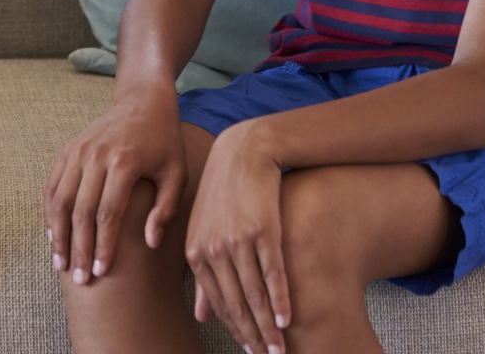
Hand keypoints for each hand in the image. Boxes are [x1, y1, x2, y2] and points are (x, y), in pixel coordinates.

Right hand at [45, 84, 186, 284]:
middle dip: (79, 249)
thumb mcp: (176, 173)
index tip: (102, 272)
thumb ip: (165, 209)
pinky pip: (53, 185)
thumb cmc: (164, 142)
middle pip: (81, 211)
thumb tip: (150, 243)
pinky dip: (50, 213)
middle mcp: (96, 155)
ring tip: (61, 264)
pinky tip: (54, 236)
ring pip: (60, 200)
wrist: (142, 101)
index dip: (102, 246)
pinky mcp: (68, 149)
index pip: (108, 213)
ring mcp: (78, 150)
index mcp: (124, 161)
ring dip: (58, 235)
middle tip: (80, 279)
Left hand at [185, 120, 288, 353]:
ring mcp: (238, 239)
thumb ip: (203, 272)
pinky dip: (281, 299)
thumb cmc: (225, 194)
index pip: (217, 303)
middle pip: (235, 304)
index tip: (249, 349)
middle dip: (252, 336)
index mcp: (196, 252)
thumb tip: (200, 316)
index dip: (234, 330)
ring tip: (280, 349)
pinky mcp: (263, 229)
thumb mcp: (206, 228)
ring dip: (268, 327)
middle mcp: (213, 248)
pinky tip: (289, 320)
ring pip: (254, 294)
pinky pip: (273, 273)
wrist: (245, 151)